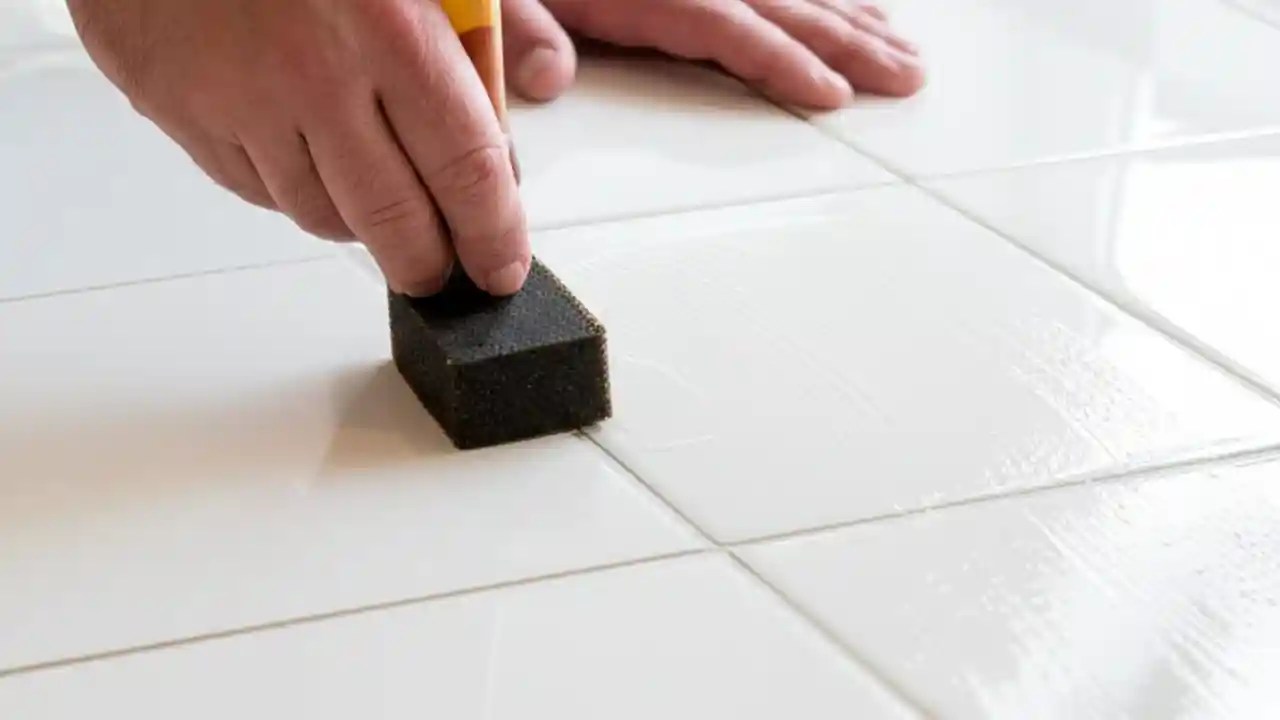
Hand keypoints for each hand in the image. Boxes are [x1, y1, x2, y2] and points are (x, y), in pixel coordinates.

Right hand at [67, 0, 529, 296]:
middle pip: (391, 219)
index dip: (493, 235)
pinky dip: (292, 192)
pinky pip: (253, 189)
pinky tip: (311, 162)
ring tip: (380, 207)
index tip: (502, 266)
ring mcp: (239, 100)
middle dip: (428, 263)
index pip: (465, 168)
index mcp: (387, 26)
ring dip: (361, 226)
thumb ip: (498, 15)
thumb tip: (545, 74)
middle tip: (444, 270)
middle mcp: (312, 76)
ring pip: (318, 215)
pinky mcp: (180, 110)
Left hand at [501, 0, 923, 106]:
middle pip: (782, 5)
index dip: (781, 61)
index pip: (726, 28)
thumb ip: (523, 29)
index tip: (832, 95)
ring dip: (851, 19)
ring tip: (903, 49)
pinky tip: (855, 6)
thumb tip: (549, 76)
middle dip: (849, 42)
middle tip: (908, 76)